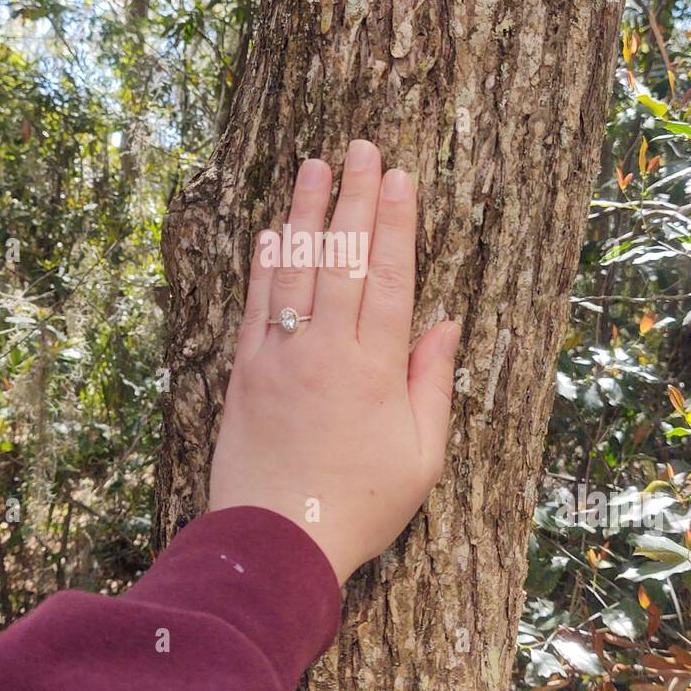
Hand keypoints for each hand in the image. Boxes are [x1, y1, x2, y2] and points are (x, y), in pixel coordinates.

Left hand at [209, 139, 460, 582]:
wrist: (276, 542)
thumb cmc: (359, 506)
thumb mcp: (421, 458)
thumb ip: (431, 385)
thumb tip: (447, 324)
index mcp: (375, 370)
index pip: (390, 278)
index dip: (396, 223)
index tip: (399, 177)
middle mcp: (326, 350)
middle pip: (343, 259)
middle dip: (353, 199)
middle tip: (360, 148)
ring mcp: (279, 357)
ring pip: (294, 270)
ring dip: (304, 213)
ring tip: (313, 165)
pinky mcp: (244, 372)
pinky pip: (254, 304)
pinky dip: (263, 264)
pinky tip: (270, 230)